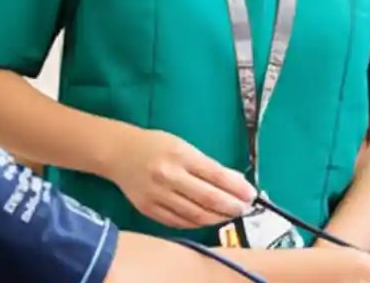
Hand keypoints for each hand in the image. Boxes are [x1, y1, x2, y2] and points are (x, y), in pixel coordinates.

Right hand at [107, 127, 255, 228]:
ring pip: (195, 215)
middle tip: (244, 208)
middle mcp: (168, 176)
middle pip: (208, 199)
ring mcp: (157, 195)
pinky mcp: (148, 209)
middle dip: (232, 206)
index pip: (216, 176)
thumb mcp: (182, 146)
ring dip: (217, 218)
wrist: (118, 153)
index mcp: (179, 155)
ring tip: (229, 215)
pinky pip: (178, 222)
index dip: (237, 188)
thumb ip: (207, 165)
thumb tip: (236, 182)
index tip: (251, 194)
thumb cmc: (154, 145)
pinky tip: (207, 219)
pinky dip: (197, 224)